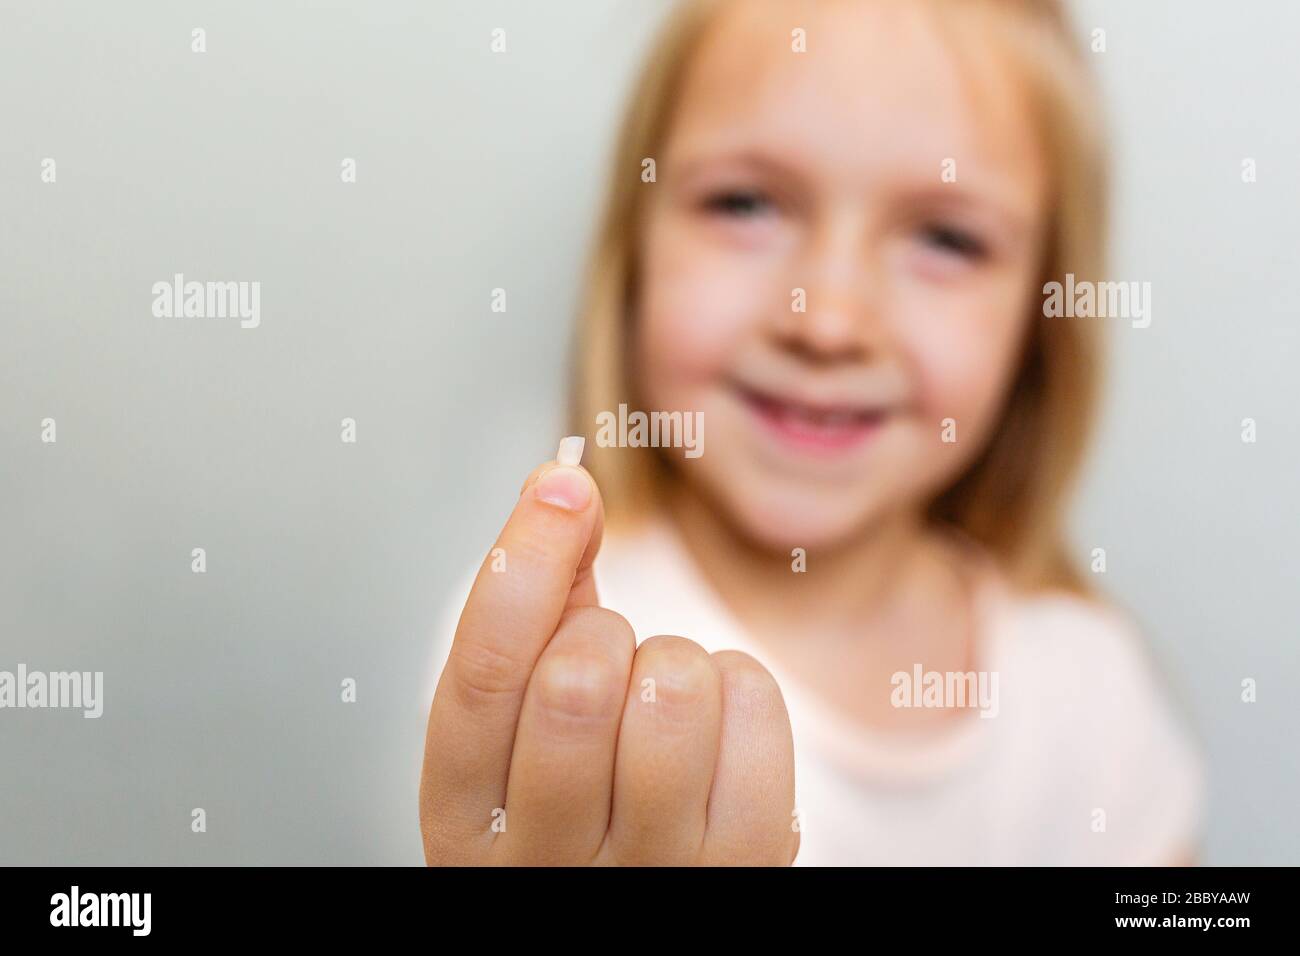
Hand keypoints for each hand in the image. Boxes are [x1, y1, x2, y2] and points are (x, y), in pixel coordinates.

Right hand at [419, 444, 798, 864]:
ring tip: (658, 710)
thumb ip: (534, 611)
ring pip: (675, 686)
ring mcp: (653, 871)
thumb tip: (558, 486)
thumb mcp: (521, 725)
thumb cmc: (575, 799)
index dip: (525, 559)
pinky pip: (753, 702)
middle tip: (606, 668)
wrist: (646, 900)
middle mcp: (549, 862)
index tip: (561, 487)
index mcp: (466, 819)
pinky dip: (737, 686)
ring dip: (672, 664)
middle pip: (578, 678)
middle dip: (602, 635)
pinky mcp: (747, 859)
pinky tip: (712, 732)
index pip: (483, 673)